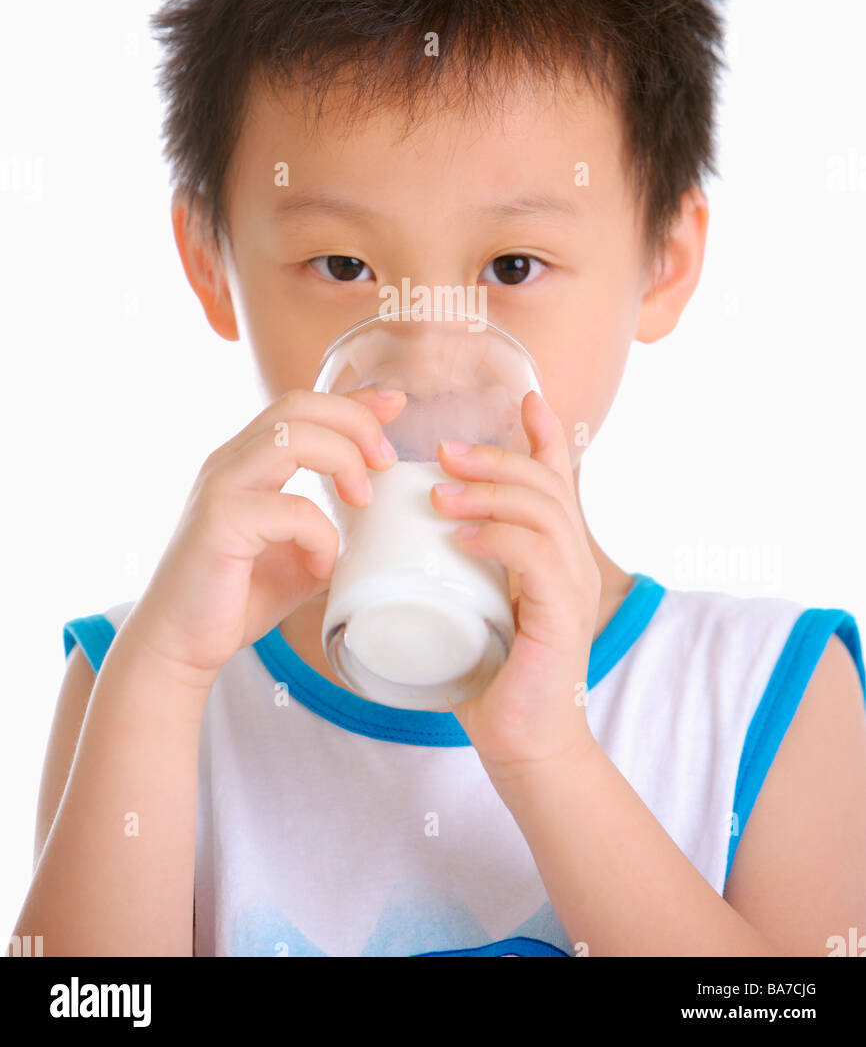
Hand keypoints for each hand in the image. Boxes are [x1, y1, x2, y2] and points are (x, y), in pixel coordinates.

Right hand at [124, 385, 406, 686]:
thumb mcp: (296, 554)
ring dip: (342, 459)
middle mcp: (228, 462)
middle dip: (354, 420)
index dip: (352, 400)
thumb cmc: (235, 599)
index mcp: (245, 460)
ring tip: (363, 500)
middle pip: (297, 405)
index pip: (301, 405)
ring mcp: (220, 487)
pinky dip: (322, 535)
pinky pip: (291, 509)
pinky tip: (322, 568)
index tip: (395, 405)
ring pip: (291, 436)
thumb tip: (376, 519)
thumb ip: (326, 527)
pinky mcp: (219, 522)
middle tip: (386, 461)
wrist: (179, 645)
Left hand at [430, 389, 601, 781]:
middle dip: (496, 456)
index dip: (544, 436)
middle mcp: (573, 563)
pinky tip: (463, 536)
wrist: (523, 746)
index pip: (560, 481)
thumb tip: (398, 537)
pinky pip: (538, 557)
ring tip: (440, 492)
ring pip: (543, 511)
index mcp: (556, 555)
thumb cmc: (489, 678)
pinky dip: (500, 538)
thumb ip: (453, 570)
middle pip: (547, 484)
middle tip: (442, 450)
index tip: (524, 397)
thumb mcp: (468, 606)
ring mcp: (573, 588)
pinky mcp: (563, 617)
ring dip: (490, 492)